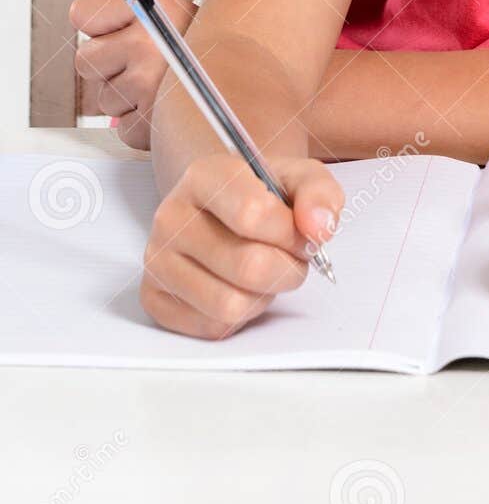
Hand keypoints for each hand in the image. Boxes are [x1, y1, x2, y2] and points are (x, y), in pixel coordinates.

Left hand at [70, 0, 198, 150]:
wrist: (244, 78)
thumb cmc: (199, 48)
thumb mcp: (168, 11)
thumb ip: (121, 10)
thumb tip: (78, 17)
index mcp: (153, 7)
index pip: (82, 14)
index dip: (100, 27)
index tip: (119, 29)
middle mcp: (149, 42)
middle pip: (84, 61)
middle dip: (109, 67)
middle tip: (144, 64)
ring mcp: (149, 84)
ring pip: (104, 100)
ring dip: (127, 98)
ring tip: (161, 86)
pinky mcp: (152, 122)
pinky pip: (123, 129)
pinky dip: (142, 125)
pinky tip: (166, 108)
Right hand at [140, 154, 343, 339]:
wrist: (227, 210)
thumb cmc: (265, 196)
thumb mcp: (300, 178)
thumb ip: (319, 195)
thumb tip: (318, 229)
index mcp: (204, 176)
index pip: (254, 214)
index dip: (292, 233)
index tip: (300, 233)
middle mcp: (171, 216)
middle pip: (248, 267)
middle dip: (287, 269)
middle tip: (289, 258)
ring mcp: (157, 259)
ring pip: (231, 305)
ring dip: (264, 296)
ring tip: (263, 272)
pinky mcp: (154, 298)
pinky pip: (213, 327)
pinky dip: (240, 316)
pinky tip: (238, 288)